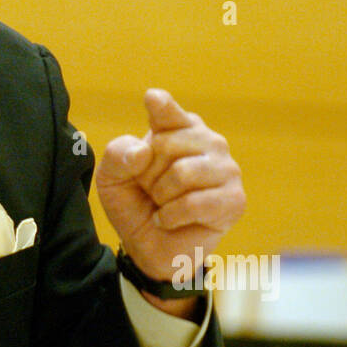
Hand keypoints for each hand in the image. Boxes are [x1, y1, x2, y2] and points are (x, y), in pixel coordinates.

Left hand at [95, 89, 244, 304]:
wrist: (148, 247)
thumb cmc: (135, 202)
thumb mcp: (111, 178)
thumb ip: (117, 155)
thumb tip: (143, 151)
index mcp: (178, 127)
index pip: (167, 111)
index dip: (161, 106)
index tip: (153, 99)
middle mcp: (208, 141)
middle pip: (166, 145)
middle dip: (147, 175)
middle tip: (152, 191)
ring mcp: (226, 169)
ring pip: (182, 172)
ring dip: (161, 196)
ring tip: (163, 204)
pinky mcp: (234, 200)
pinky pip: (195, 202)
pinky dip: (172, 216)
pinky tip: (170, 220)